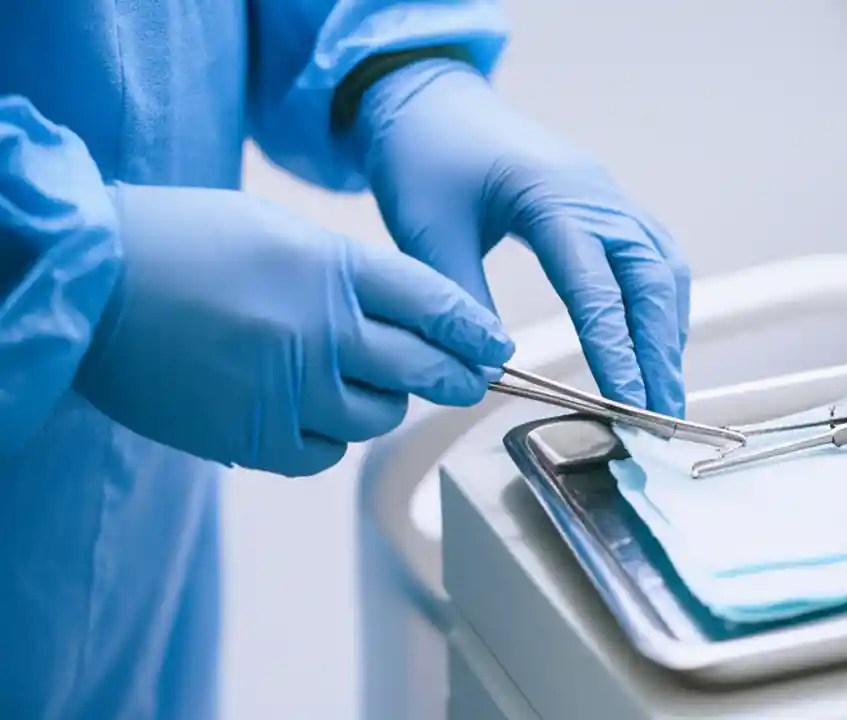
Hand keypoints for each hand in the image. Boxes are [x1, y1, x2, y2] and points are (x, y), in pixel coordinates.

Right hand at [74, 184, 513, 475]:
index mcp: (332, 268)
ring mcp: (287, 389)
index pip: (433, 304)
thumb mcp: (279, 230)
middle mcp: (319, 331)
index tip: (496, 346)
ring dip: (382, 403)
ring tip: (359, 382)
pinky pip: (325, 453)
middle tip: (466, 379)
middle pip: (421, 369)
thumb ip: (349, 275)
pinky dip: (330, 437)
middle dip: (454, 376)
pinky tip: (311, 411)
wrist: (88, 284)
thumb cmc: (182, 243)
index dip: (474, 330)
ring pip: (378, 416)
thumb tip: (411, 320)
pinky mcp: (252, 437)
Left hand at [358, 60, 689, 416]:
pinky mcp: (604, 205)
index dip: (617, 347)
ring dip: (667, 332)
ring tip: (663, 394)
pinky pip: (653, 257)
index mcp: (551, 195)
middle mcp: (595, 194)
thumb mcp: (426, 230)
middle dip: (659, 352)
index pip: (599, 284)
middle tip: (661, 416)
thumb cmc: (423, 154)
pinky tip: (656, 345)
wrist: (429, 98)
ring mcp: (607, 197)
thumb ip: (461, 298)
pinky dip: (661, 306)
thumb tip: (490, 366)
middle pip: (651, 279)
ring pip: (662, 269)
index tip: (627, 401)